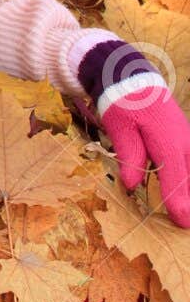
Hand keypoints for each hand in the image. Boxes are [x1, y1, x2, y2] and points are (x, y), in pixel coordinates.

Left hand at [98, 87, 189, 226]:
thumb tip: (132, 185)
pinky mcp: (188, 143)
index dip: (178, 200)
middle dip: (188, 203)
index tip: (181, 222)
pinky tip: (184, 195)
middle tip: (183, 225)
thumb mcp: (119, 126)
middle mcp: (185, 142)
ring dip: (188, 192)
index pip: (175, 175)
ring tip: (184, 214)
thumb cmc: (123, 101)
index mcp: (167, 139)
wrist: (133, 77)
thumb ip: (129, 154)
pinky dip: (187, 181)